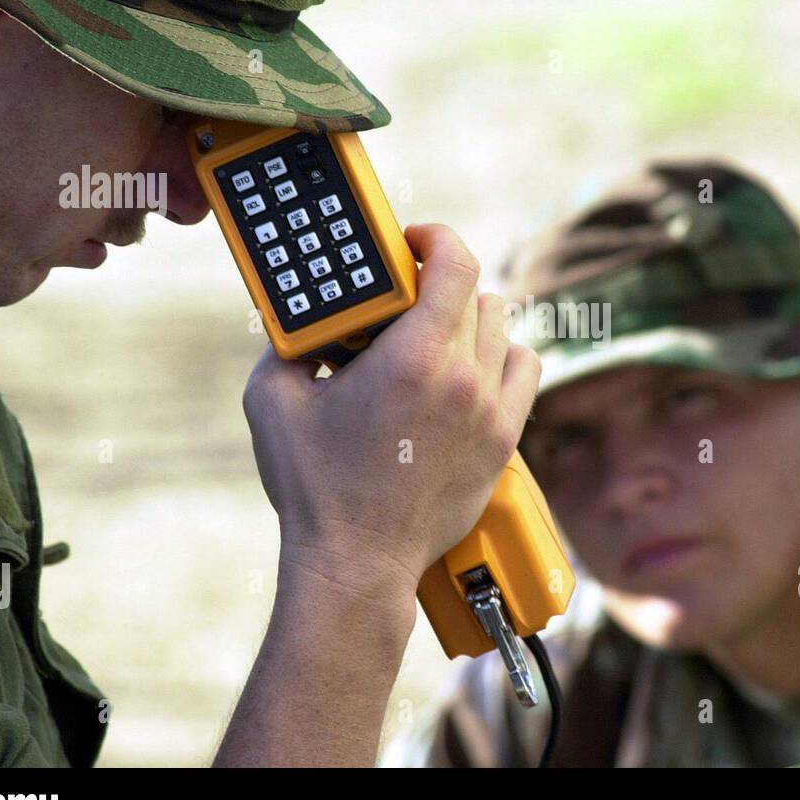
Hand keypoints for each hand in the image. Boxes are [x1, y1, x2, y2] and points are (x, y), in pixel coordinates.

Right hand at [241, 223, 540, 589]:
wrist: (357, 561)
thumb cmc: (316, 487)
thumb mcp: (274, 400)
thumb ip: (287, 345)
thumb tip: (300, 321)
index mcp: (413, 358)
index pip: (456, 263)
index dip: (436, 237)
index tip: (412, 242)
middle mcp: (464, 378)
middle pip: (477, 292)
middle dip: (439, 283)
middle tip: (404, 298)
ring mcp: (490, 411)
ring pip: (503, 327)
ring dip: (470, 318)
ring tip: (435, 335)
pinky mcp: (504, 441)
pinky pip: (525, 369)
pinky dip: (502, 357)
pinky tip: (471, 369)